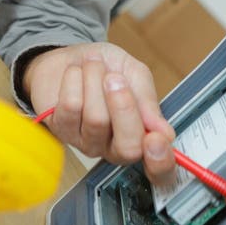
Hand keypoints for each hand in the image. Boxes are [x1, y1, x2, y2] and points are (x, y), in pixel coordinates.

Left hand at [23, 42, 176, 185]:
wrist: (73, 55)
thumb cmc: (108, 67)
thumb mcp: (135, 74)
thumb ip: (148, 100)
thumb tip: (163, 132)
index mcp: (141, 136)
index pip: (159, 169)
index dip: (161, 161)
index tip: (156, 138)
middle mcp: (115, 147)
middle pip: (128, 148)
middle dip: (123, 107)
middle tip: (115, 78)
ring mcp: (87, 143)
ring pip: (96, 120)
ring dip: (94, 81)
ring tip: (94, 65)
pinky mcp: (61, 131)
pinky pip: (71, 107)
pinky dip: (74, 80)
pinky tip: (75, 74)